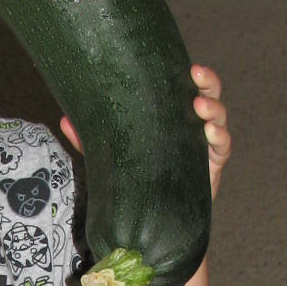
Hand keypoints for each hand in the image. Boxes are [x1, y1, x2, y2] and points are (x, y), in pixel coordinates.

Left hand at [58, 63, 231, 199]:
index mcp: (172, 114)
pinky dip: (220, 137)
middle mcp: (192, 124)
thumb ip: (92, 140)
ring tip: (200, 106)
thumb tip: (63, 120)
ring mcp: (205, 145)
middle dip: (207, 82)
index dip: (191, 72)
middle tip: (195, 75)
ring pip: (219, 118)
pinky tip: (210, 133)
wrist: (155, 221)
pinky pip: (223, 147)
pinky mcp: (213, 167)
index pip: (185, 85)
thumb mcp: (113, 156)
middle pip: (210, 94)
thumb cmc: (137, 178)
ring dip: (214, 109)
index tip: (187, 65)